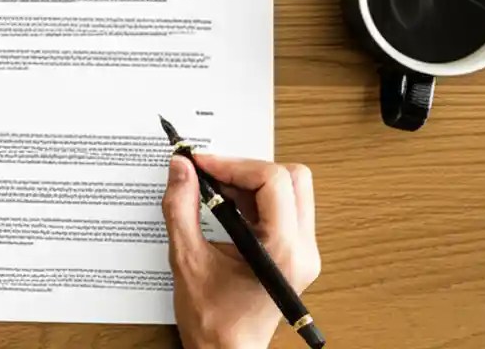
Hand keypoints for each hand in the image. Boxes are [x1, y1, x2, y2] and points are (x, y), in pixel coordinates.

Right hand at [161, 155, 320, 348]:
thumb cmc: (214, 321)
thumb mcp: (187, 260)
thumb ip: (181, 208)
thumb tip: (181, 168)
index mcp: (283, 252)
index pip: (272, 181)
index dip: (234, 165)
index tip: (202, 164)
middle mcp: (303, 250)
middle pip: (291, 178)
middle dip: (247, 169)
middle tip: (211, 174)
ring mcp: (303, 251)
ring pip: (290, 190)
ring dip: (250, 182)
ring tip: (213, 191)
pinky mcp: (295, 252)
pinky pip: (283, 208)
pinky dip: (254, 198)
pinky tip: (224, 207)